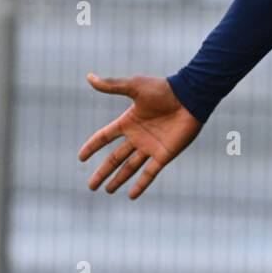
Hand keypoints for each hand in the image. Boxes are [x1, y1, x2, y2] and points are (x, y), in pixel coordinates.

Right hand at [78, 73, 202, 198]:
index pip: (104, 137)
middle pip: (115, 158)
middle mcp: (138, 137)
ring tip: (108, 191)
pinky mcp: (164, 154)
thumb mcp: (135, 87)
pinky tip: (131, 195)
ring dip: (119, 179)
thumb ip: (112, 85)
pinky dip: (140, 184)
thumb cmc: (164, 90)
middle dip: (103, 172)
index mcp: (129, 122)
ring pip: (130, 167)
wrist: (190, 97)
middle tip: (91, 186)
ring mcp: (151, 147)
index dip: (92, 146)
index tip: (80, 158)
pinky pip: (149, 173)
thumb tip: (89, 77)